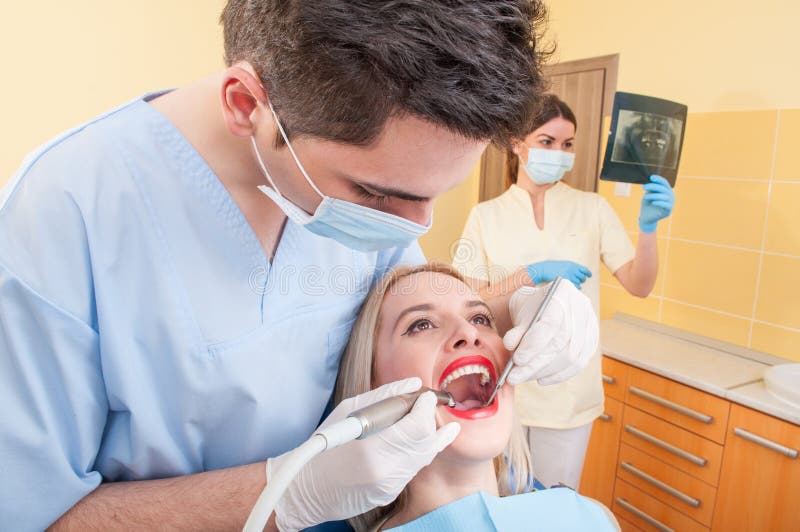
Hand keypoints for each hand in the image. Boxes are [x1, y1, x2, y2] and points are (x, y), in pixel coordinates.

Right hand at [269, 378, 459, 530]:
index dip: (426, 407)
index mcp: (373, 447)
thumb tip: (413, 384)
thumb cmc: (324, 445)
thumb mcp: (349, 411)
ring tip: (432, 422)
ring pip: (424, 456)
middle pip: (426, 441)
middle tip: (430, 406)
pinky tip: (413, 441)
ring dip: (429, 436)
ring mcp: (389, 485)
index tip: (426, 396)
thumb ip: (384, 396)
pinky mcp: (390, 493)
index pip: (417, 426)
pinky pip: (412, 468)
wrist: (307, 488)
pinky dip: (416, 452)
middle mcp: (385, 469)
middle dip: (431, 420)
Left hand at [502, 281, 597, 385]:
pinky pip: (579, 363)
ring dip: (546, 371)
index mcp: (561, 292)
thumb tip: (511, 344)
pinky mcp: (593, 339)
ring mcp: (590, 323)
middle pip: (561, 343)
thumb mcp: (519, 310)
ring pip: (572, 356)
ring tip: (525, 377)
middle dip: (536, 364)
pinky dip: (559, 374)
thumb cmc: (531, 306)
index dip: (534, 345)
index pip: (551, 324)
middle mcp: (581, 306)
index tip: (517, 360)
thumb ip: (516, 328)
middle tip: (515, 377)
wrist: (547, 302)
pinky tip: (542, 379)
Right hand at [526, 260, 591, 289]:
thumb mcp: (563, 264)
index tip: (589, 275)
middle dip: (582, 280)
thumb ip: (572, 268)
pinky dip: (575, 287)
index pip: (584, 269)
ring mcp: (569, 276)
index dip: (588, 273)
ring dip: (578, 284)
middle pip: (582, 277)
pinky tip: (573, 287)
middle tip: (580, 281)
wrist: (544, 269)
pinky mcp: (566, 281)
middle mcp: (572, 270)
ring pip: (579, 282)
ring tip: (575, 284)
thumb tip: (579, 274)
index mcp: (572, 265)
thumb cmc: (552, 267)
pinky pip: (574, 286)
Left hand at [638, 175, 674, 232]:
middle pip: (663, 189)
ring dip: (653, 195)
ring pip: (664, 196)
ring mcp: (671, 203)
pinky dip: (659, 203)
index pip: (664, 183)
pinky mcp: (668, 211)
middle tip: (644, 187)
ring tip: (644, 197)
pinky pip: (666, 205)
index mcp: (666, 190)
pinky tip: (653, 202)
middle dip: (653, 186)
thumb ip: (651, 188)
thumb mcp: (648, 194)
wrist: (646, 217)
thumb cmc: (647, 204)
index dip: (659, 179)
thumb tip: (651, 180)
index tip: (651, 177)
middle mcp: (670, 196)